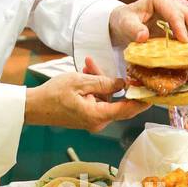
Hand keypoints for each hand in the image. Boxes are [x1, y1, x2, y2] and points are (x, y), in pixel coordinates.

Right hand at [24, 68, 143, 131]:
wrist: (33, 107)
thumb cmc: (52, 95)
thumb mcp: (80, 82)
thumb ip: (104, 82)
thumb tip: (122, 83)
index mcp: (97, 115)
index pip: (127, 109)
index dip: (142, 100)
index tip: (154, 92)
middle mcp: (98, 121)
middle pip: (118, 102)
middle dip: (118, 83)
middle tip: (125, 69)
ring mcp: (92, 120)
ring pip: (106, 98)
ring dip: (101, 81)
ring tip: (89, 65)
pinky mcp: (87, 116)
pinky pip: (97, 100)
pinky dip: (94, 87)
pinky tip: (87, 72)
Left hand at [109, 0, 187, 52]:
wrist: (126, 22)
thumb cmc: (125, 20)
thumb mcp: (125, 23)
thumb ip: (133, 29)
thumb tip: (142, 36)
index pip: (172, 11)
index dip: (179, 26)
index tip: (184, 41)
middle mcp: (173, 4)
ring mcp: (180, 14)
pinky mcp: (183, 25)